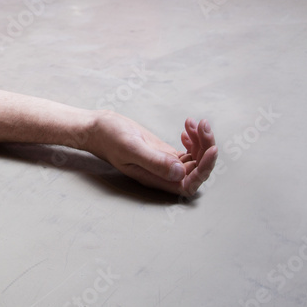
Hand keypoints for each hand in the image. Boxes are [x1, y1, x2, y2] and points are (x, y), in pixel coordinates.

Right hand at [84, 110, 217, 196]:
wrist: (96, 128)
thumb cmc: (109, 137)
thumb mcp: (131, 147)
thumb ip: (154, 161)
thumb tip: (180, 173)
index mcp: (156, 178)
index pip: (189, 183)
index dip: (204, 170)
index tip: (210, 150)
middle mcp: (163, 174)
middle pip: (196, 169)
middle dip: (205, 148)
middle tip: (202, 126)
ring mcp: (164, 163)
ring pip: (194, 158)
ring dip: (201, 141)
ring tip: (195, 123)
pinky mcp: (163, 152)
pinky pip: (187, 150)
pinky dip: (193, 138)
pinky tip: (187, 126)